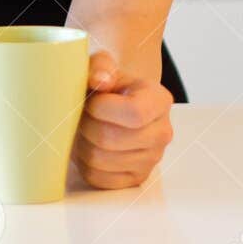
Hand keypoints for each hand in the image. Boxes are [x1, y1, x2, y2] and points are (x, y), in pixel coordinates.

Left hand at [73, 48, 174, 189]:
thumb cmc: (107, 84)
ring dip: (82, 144)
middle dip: (85, 125)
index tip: (89, 100)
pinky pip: (98, 179)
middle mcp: (162, 133)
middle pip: (111, 138)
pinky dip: (85, 164)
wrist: (113, 104)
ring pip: (100, 160)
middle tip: (80, 115)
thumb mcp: (103, 65)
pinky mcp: (135, 179)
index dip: (101, 108)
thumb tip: (100, 81)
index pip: (133, 113)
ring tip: (84, 129)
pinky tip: (88, 146)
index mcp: (159, 100)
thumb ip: (100, 66)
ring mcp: (151, 159)